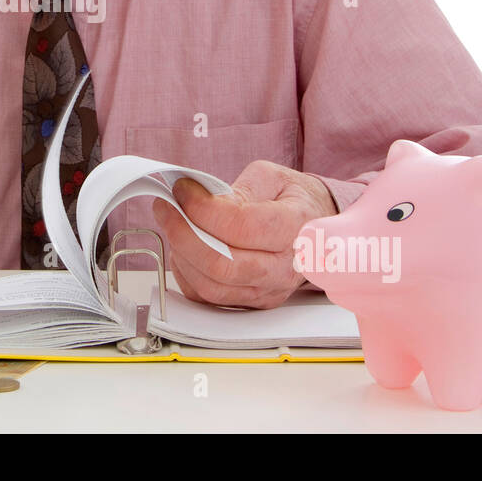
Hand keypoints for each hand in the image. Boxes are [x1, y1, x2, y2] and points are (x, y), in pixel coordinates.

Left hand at [151, 160, 337, 309]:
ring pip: (210, 286)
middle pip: (221, 264)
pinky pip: (207, 298)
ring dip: (181, 254)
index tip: (182, 190)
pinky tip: (185, 249)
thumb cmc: (294, 201)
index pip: (240, 226)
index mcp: (294, 227)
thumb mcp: (272, 178)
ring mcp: (268, 290)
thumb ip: (238, 189)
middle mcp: (284, 267)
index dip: (202, 208)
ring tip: (174, 225)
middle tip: (166, 208)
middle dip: (182, 234)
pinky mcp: (252, 302)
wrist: (316, 230)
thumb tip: (198, 199)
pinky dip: (187, 274)